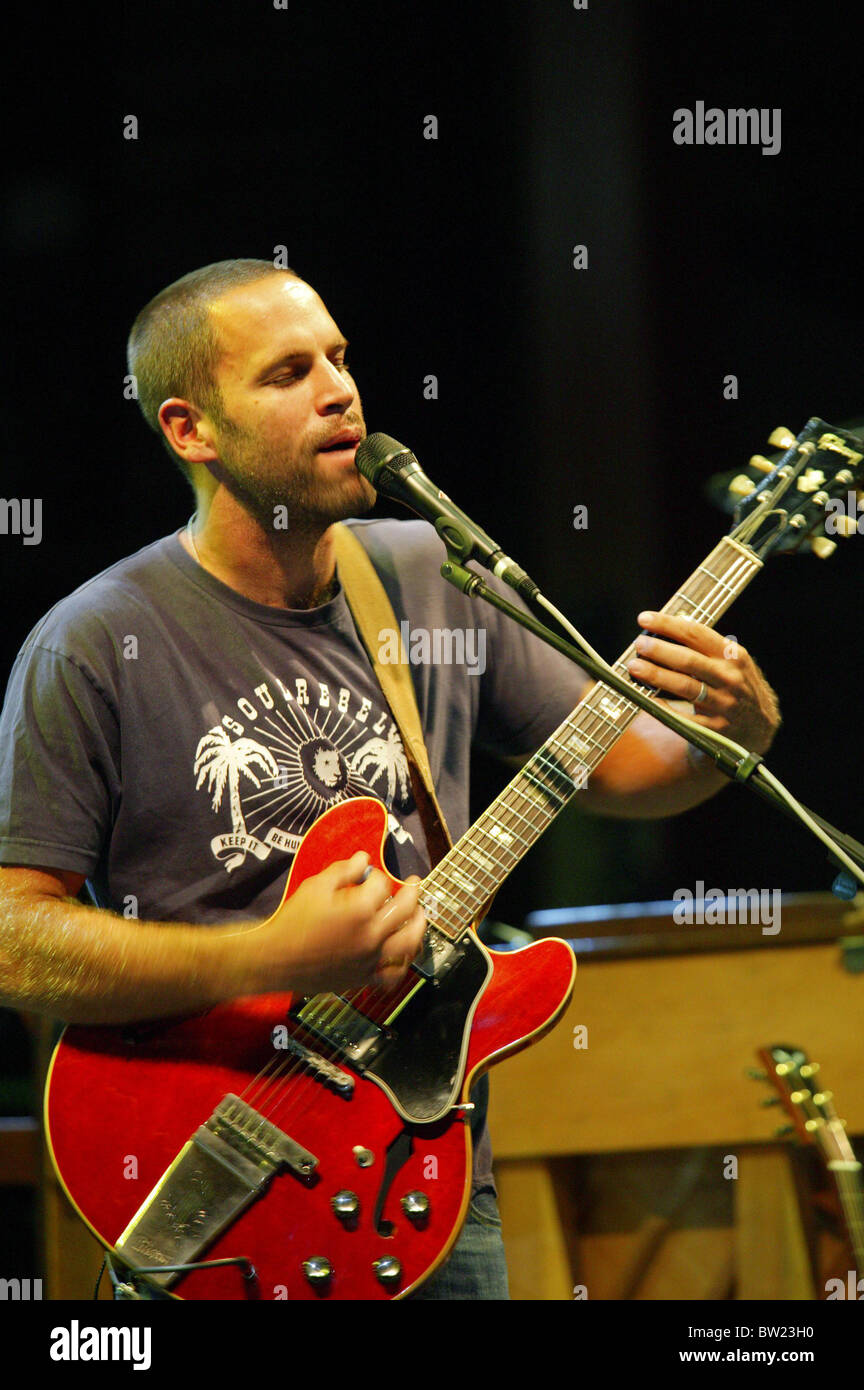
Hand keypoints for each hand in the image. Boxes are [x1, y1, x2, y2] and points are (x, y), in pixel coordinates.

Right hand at [253, 852, 426, 995]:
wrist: (276, 958)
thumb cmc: (293, 920)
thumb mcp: (316, 886)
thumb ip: (343, 870)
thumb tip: (364, 858)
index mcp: (360, 909)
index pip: (382, 884)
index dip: (376, 875)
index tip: (368, 874)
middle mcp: (371, 934)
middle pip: (406, 909)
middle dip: (412, 891)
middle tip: (413, 884)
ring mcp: (370, 958)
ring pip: (409, 942)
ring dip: (419, 925)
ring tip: (419, 915)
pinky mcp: (363, 977)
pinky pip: (392, 975)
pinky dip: (403, 965)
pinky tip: (404, 955)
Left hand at [627, 611, 780, 753]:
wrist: (760, 727)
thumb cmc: (737, 686)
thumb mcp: (732, 662)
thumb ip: (706, 644)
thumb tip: (674, 622)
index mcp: (733, 656)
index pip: (697, 633)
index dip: (668, 625)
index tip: (644, 619)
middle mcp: (729, 678)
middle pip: (689, 660)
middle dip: (660, 650)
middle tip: (639, 644)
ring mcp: (723, 703)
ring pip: (685, 686)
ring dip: (657, 675)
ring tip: (634, 667)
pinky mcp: (715, 727)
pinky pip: (684, 717)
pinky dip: (663, 707)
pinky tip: (645, 699)